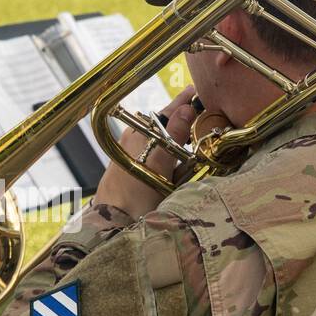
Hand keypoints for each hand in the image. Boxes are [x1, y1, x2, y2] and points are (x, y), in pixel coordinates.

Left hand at [92, 85, 197, 218]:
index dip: (185, 101)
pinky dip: (170, 156)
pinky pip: (157, 156)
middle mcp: (134, 141)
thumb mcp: (160, 164)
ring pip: (162, 141)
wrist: (112, 225)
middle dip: (184, 119)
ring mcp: (133, 156)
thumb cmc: (134, 196)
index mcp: (139, 134)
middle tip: (203, 113)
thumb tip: (187, 109)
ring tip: (196, 137)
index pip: (168, 111)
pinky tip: (178, 164)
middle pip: (165, 125)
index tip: (198, 91)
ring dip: (178, 139)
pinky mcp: (133, 172)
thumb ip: (174, 136)